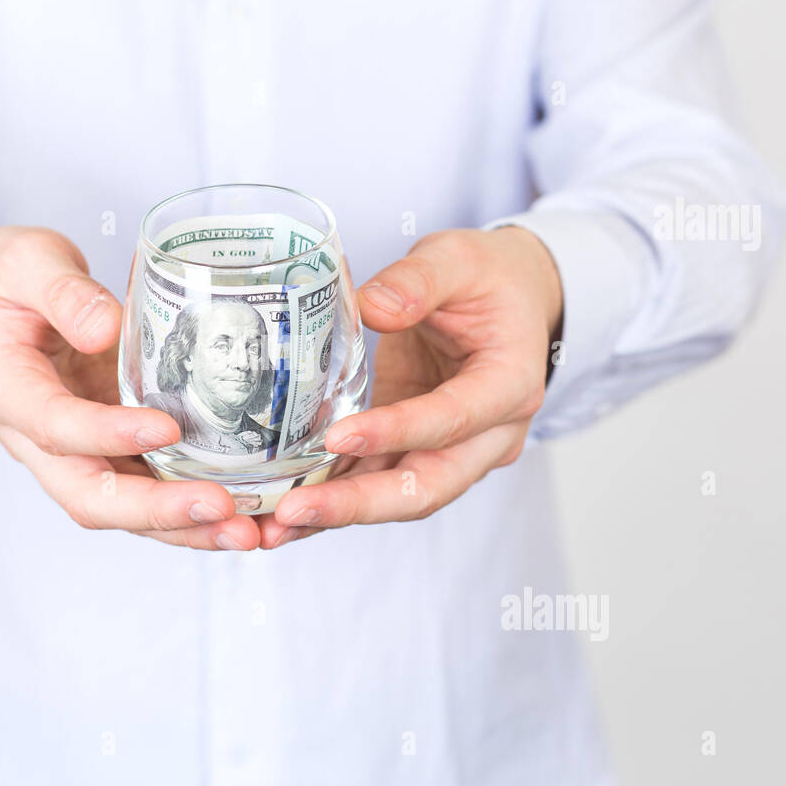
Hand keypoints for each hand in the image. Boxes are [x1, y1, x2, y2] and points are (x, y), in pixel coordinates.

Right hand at [0, 226, 260, 550]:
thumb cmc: (5, 281)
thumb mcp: (26, 262)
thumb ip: (62, 291)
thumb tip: (104, 327)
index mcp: (7, 389)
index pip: (55, 426)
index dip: (107, 434)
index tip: (166, 429)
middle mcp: (35, 439)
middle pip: (89, 497)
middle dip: (156, 510)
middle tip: (220, 508)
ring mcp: (74, 453)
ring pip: (122, 510)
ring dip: (183, 527)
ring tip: (246, 532)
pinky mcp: (107, 452)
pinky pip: (146, 492)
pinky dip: (191, 511)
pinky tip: (244, 513)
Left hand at [258, 226, 561, 547]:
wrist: (512, 302)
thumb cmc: (489, 280)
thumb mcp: (459, 259)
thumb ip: (419, 279)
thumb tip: (373, 306)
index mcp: (509, 384)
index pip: (452, 418)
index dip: (398, 431)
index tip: (339, 437)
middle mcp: (490, 436)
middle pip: (427, 486)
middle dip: (358, 504)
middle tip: (293, 510)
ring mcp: (455, 453)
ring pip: (399, 497)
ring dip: (337, 514)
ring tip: (273, 527)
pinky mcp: (418, 453)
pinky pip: (377, 484)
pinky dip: (334, 500)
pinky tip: (284, 510)